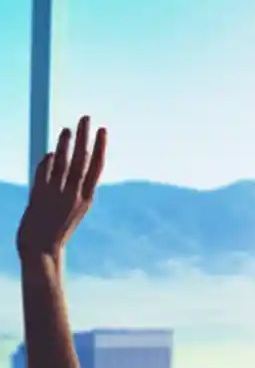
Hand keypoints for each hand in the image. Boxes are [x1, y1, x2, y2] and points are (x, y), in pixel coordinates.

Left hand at [17, 117, 106, 259]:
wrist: (41, 250)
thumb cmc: (57, 228)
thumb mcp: (73, 207)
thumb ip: (71, 183)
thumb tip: (63, 155)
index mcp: (86, 199)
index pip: (95, 167)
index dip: (99, 147)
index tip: (103, 129)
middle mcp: (73, 196)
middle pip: (81, 161)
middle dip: (84, 138)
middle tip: (86, 117)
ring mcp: (56, 197)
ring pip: (62, 165)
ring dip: (64, 145)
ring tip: (67, 128)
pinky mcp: (38, 199)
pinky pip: (43, 175)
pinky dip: (46, 163)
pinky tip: (51, 152)